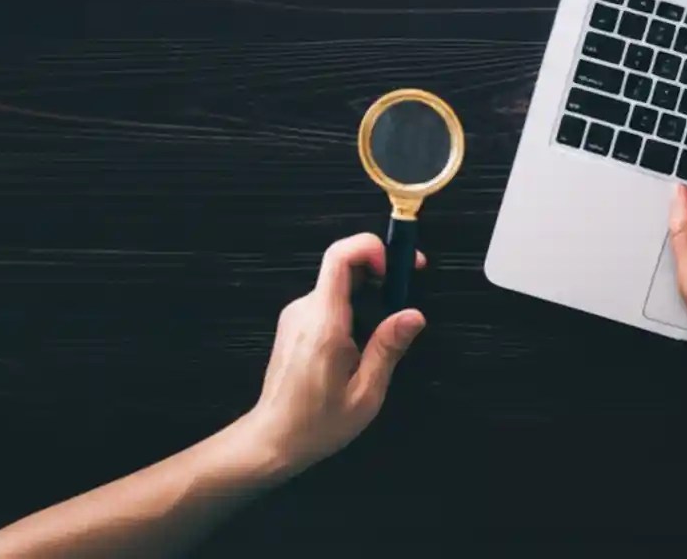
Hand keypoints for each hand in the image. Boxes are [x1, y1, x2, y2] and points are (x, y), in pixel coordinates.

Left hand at [236, 233, 426, 479]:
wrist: (272, 439)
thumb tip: (413, 316)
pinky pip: (331, 300)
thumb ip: (388, 349)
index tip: (400, 265)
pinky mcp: (297, 324)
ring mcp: (298, 315)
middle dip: (382, 270)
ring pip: (339, 284)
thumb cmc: (316, 424)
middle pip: (344, 266)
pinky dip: (355, 306)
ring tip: (389, 325)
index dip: (373, 248)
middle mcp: (306, 311)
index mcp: (323, 324)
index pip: (340, 257)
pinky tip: (366, 339)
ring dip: (370, 292)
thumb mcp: (365, 394)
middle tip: (408, 291)